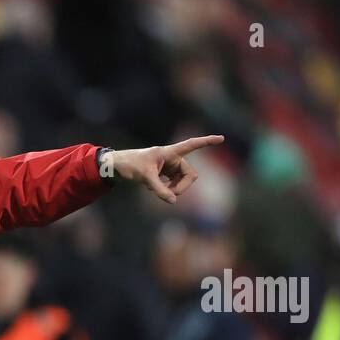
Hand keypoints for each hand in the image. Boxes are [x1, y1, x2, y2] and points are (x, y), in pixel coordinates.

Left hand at [105, 135, 224, 203]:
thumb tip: (173, 201)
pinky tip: (153, 187)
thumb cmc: (130, 165)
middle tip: (169, 194)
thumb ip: (160, 190)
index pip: (191, 145)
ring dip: (174, 189)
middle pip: (190, 175)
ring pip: (183, 182)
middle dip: (182, 187)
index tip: (222, 138)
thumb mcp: (145, 178)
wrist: (118, 166)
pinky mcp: (165, 174)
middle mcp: (173, 158)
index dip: (207, 142)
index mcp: (170, 152)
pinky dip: (167, 190)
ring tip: (156, 189)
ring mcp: (170, 167)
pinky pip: (174, 185)